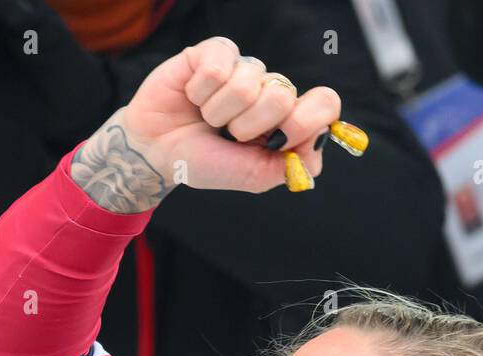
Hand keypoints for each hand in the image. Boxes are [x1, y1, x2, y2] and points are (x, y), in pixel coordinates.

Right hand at [72, 36, 341, 210]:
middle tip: (229, 134)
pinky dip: (201, 92)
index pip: (325, 103)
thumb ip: (292, 164)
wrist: (157, 152)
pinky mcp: (215, 52)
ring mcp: (244, 68)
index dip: (306, 120)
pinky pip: (218, 67)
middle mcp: (270, 90)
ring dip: (220, 112)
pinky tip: (193, 96)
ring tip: (207, 118)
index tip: (281, 140)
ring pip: (248, 83)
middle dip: (249, 126)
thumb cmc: (204, 162)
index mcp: (287, 119)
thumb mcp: (253, 176)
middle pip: (283, 96)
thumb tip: (320, 138)